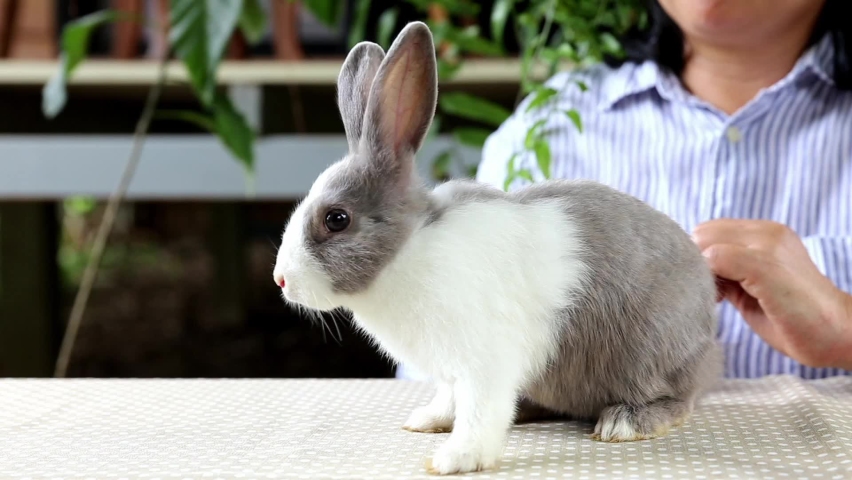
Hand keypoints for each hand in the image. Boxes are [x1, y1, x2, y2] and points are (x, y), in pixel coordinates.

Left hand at [692, 219, 851, 369]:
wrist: (841, 334)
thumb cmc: (795, 318)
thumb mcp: (753, 288)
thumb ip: (728, 273)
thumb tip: (696, 269)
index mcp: (766, 234)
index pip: (710, 230)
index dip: (699, 257)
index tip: (712, 286)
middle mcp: (767, 232)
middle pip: (702, 232)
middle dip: (696, 262)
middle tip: (712, 293)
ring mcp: (767, 245)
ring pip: (704, 241)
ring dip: (701, 270)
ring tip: (719, 298)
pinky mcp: (765, 264)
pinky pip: (715, 257)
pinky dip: (709, 279)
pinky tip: (722, 301)